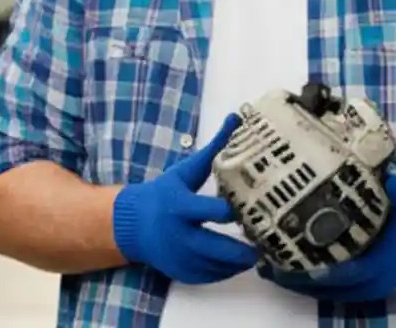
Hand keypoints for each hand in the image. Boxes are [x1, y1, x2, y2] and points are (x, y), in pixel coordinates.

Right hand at [112, 113, 259, 283]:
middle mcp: (179, 235)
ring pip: (215, 266)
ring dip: (237, 262)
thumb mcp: (186, 171)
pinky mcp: (181, 272)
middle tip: (262, 245)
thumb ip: (214, 149)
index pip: (206, 211)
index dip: (225, 211)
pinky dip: (225, 271)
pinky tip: (237, 262)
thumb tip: (235, 118)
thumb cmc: (164, 193)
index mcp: (180, 207)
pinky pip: (209, 277)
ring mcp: (179, 257)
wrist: (133, 224)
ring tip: (256, 253)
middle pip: (214, 247)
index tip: (241, 210)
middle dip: (240, 250)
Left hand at [258, 172, 395, 302]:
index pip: (353, 273)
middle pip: (330, 288)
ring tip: (266, 265)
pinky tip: (280, 267)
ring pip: (323, 292)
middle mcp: (372, 282)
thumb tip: (391, 178)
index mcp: (384, 264)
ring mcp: (362, 288)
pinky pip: (325, 289)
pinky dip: (303, 281)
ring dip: (295, 282)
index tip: (300, 265)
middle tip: (268, 263)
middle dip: (298, 279)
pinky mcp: (353, 287)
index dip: (326, 272)